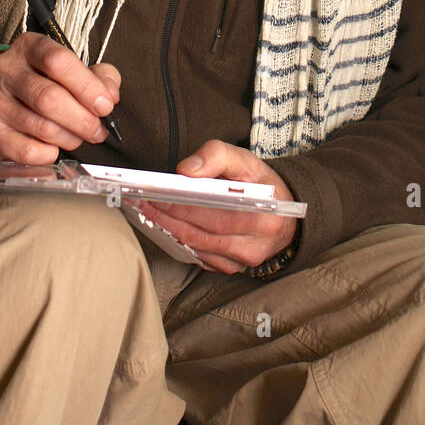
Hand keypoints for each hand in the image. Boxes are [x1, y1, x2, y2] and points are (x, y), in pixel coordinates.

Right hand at [0, 32, 120, 163]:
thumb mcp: (74, 71)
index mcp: (28, 47)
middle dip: (82, 119)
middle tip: (98, 131)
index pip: (57, 61)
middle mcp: (4, 69)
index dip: (87, 86)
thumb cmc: (46, 85)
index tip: (106, 105)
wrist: (5, 105)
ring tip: (78, 138)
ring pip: (41, 126)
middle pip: (48, 97)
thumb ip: (99, 77)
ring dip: (69, 138)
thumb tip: (109, 95)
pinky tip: (53, 148)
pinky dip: (49, 154)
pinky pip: (27, 150)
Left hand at [135, 139, 299, 274]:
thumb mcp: (246, 161)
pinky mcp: (231, 268)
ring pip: (195, 247)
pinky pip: (198, 256)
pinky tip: (162, 226)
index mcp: (261, 214)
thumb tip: (185, 171)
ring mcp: (241, 261)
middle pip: (198, 232)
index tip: (153, 193)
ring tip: (145, 211)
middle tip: (140, 201)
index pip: (212, 212)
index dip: (179, 204)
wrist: (284, 216)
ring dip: (166, 229)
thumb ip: (216, 156)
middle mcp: (253, 244)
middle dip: (165, 217)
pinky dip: (177, 241)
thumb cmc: (263, 186)